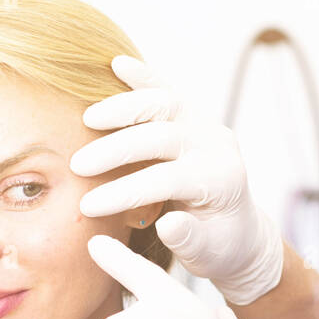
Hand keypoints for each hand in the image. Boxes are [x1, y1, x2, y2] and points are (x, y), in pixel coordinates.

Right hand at [70, 56, 284, 305]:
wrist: (240, 231)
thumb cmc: (218, 247)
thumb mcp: (206, 254)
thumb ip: (188, 239)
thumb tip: (167, 224)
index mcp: (221, 182)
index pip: (166, 180)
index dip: (124, 192)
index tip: (88, 206)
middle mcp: (218, 146)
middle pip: (162, 136)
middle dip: (116, 149)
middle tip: (78, 165)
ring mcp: (208, 125)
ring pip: (165, 104)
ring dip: (124, 108)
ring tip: (88, 119)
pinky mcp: (196, 116)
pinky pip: (168, 91)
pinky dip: (143, 77)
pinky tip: (118, 64)